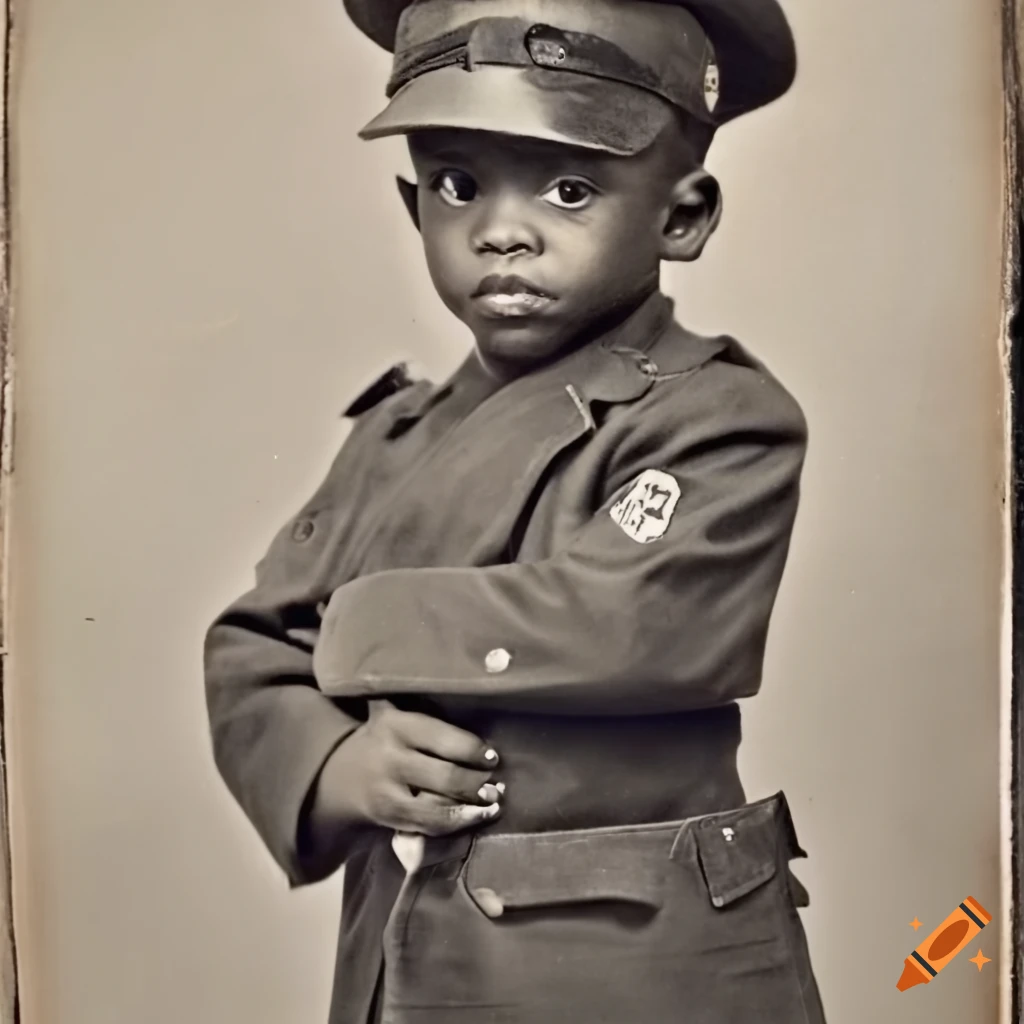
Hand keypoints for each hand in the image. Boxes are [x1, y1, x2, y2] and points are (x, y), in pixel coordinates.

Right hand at [307, 700, 502, 856]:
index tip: (493, 756)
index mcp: (395, 723)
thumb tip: (479, 675)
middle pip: (446, 775)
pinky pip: (430, 823)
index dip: (474, 750)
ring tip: (495, 801)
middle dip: (477, 781)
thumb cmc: (383, 738)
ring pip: (439, 803)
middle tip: (498, 783)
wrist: (338, 776)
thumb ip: (420, 698)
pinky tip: (479, 816)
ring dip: (473, 805)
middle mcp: (390, 756)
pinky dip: (459, 822)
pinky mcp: (387, 816)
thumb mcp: (392, 711)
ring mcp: (386, 789)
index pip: (444, 739)